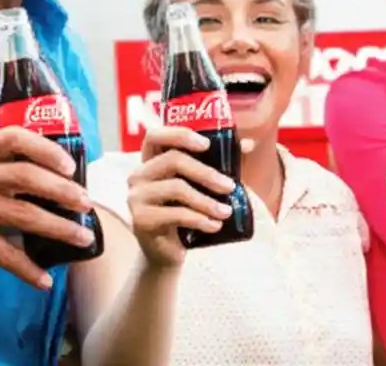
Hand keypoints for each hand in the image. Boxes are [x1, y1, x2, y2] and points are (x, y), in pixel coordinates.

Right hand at [0, 127, 95, 289]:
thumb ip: (11, 176)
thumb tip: (71, 186)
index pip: (13, 137)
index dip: (46, 148)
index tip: (72, 167)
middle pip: (25, 176)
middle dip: (63, 191)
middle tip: (87, 206)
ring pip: (23, 214)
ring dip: (59, 229)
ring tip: (82, 239)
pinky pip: (6, 254)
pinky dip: (29, 269)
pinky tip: (45, 280)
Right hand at [126, 126, 248, 267]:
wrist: (166, 251)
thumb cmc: (184, 211)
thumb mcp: (199, 186)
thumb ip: (219, 163)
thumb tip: (249, 144)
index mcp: (151, 160)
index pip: (155, 135)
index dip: (179, 134)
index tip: (206, 144)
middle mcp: (139, 175)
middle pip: (173, 160)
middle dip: (206, 173)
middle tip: (230, 186)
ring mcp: (136, 198)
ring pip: (176, 188)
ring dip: (207, 201)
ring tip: (226, 212)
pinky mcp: (141, 220)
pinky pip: (176, 214)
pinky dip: (200, 220)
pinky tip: (214, 225)